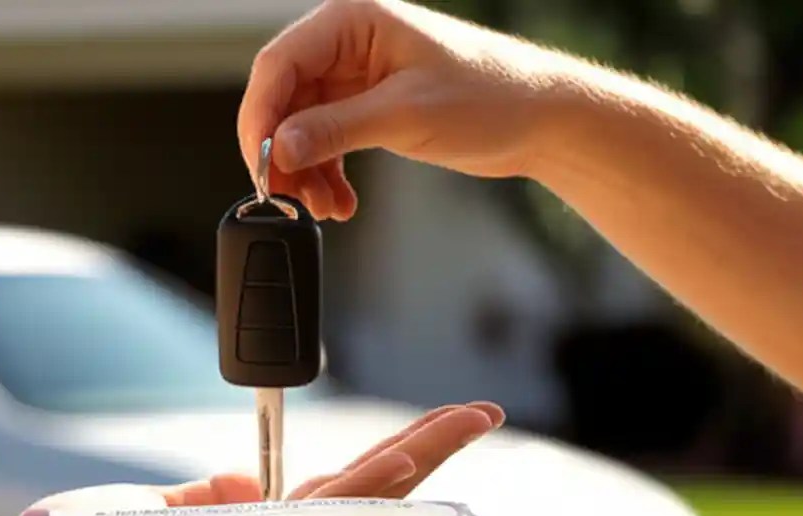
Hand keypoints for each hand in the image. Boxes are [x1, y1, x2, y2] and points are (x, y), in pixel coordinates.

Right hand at [237, 0, 562, 220]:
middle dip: (284, 153)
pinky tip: (340, 202)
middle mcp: (348, 41)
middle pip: (284, 98)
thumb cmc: (490, 96)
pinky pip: (328, 139)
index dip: (261, 118)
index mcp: (353, 20)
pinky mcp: (370, 104)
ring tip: (324, 208)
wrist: (541, 118)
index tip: (262, 165)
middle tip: (287, 196)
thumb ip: (336, 129)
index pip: (279, 64)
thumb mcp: (406, 115)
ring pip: (303, 125)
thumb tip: (280, 149)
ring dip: (306, 171)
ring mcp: (358, 74)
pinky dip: (327, 172)